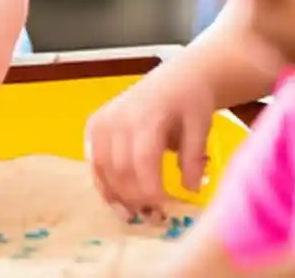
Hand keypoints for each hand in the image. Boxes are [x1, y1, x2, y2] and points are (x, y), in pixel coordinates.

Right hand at [84, 68, 213, 220]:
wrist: (177, 78)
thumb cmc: (191, 103)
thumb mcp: (202, 126)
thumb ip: (194, 158)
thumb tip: (189, 190)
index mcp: (147, 116)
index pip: (142, 160)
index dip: (150, 189)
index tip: (165, 207)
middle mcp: (119, 118)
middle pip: (120, 168)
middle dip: (134, 198)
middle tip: (152, 217)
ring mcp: (103, 120)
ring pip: (101, 168)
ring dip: (115, 195)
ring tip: (132, 215)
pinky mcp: (94, 124)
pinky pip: (92, 160)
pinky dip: (102, 183)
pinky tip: (115, 200)